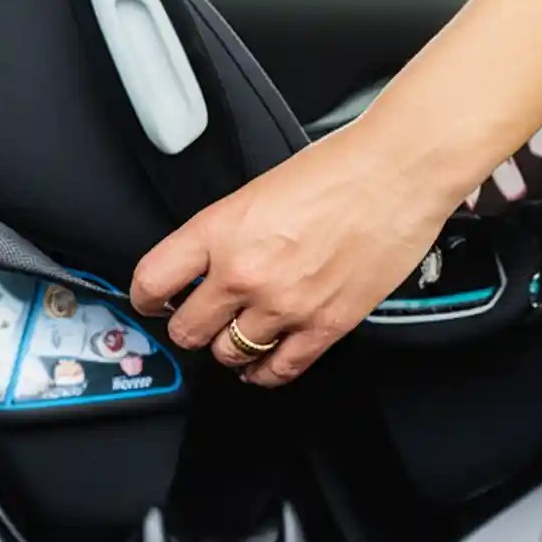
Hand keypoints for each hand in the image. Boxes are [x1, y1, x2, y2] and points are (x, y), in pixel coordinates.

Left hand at [129, 121, 459, 386]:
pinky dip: (265, 373)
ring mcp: (283, 305)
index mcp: (221, 229)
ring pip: (229, 355)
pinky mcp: (323, 326)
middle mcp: (245, 272)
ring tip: (235, 338)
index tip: (150, 302)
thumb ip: (227, 232)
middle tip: (197, 321)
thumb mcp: (258, 191)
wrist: (397, 174)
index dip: (144, 298)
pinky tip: (263, 364)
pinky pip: (278, 369)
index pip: (152, 280)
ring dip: (228, 350)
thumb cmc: (339, 169)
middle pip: (187, 330)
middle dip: (188, 328)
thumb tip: (205, 264)